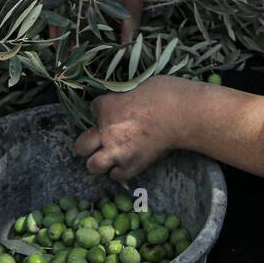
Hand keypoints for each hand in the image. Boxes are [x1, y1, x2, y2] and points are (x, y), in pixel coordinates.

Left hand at [72, 76, 193, 180]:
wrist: (182, 114)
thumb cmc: (164, 93)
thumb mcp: (136, 86)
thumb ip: (123, 97)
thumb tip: (124, 102)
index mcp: (105, 107)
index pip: (92, 110)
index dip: (102, 112)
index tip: (112, 111)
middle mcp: (106, 131)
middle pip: (81, 145)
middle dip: (87, 143)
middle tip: (97, 141)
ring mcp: (117, 151)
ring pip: (93, 165)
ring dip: (98, 161)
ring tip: (107, 158)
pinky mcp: (132, 166)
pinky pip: (117, 176)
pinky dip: (120, 171)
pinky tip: (125, 163)